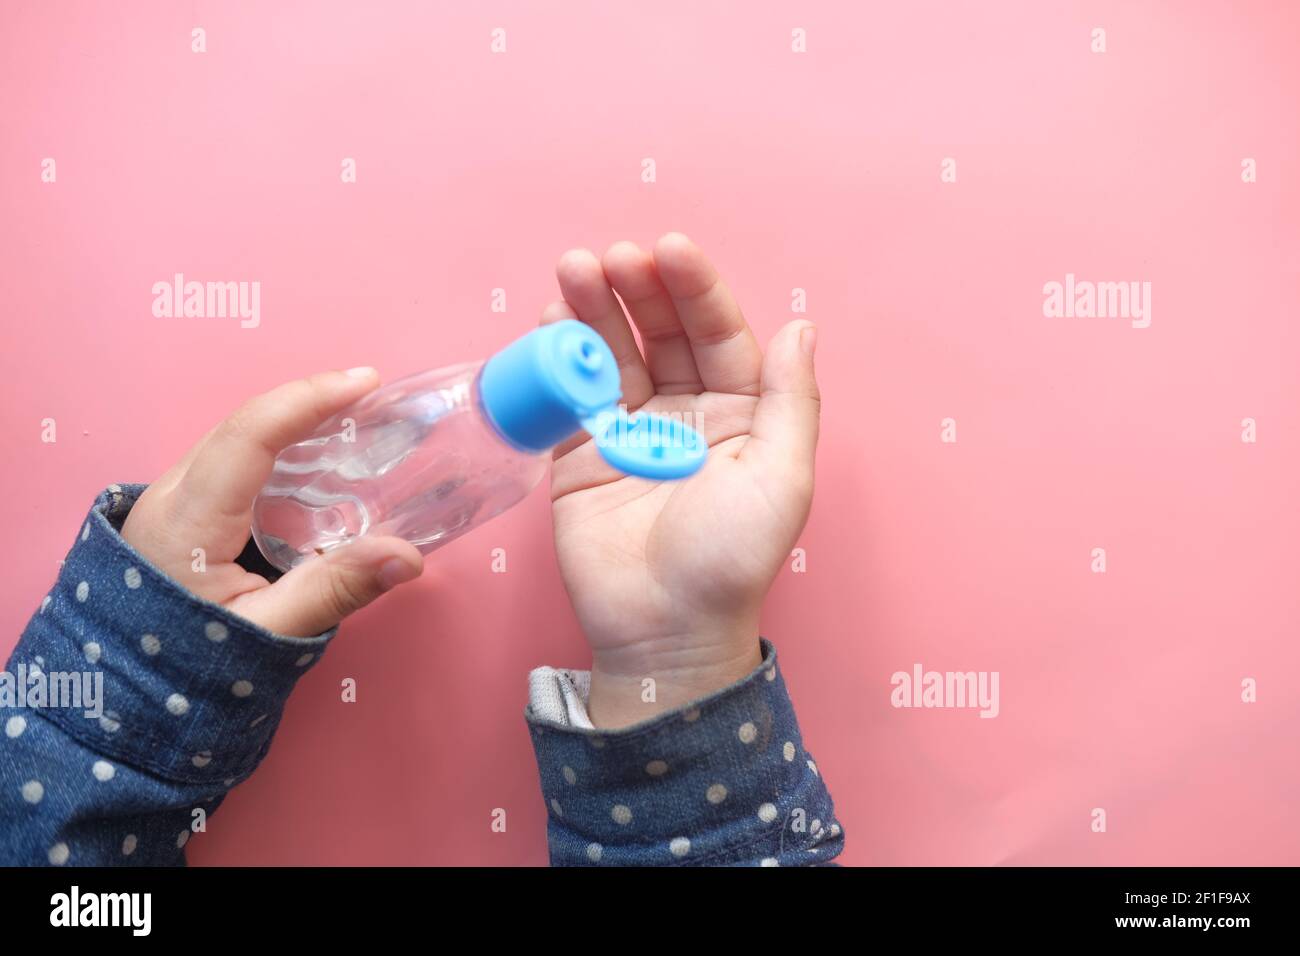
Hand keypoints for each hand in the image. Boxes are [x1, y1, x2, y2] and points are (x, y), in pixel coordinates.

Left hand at [122, 369, 423, 636]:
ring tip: (354, 421)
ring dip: (295, 425)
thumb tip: (408, 556)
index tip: (364, 382)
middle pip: (246, 426)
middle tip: (374, 398)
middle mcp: (171, 495)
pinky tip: (316, 465)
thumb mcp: (269, 632)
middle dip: (311, 403)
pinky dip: (279, 452)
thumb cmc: (190, 663)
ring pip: (239, 440)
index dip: (308, 399)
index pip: (249, 434)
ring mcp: (170, 500)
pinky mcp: (180, 512)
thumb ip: (336, 589)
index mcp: (187, 519)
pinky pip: (233, 462)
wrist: (126, 694)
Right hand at [543, 233, 819, 727]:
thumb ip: (789, 401)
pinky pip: (571, 395)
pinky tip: (552, 320)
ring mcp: (630, 431)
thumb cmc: (731, 560)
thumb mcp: (781, 479)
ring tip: (573, 269)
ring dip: (593, 310)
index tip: (670, 250)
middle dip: (637, 291)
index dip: (695, 290)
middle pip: (661, 334)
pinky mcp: (582, 454)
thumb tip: (801, 326)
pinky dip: (561, 357)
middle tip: (611, 258)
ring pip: (612, 355)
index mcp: (740, 414)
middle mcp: (686, 413)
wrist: (663, 632)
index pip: (719, 334)